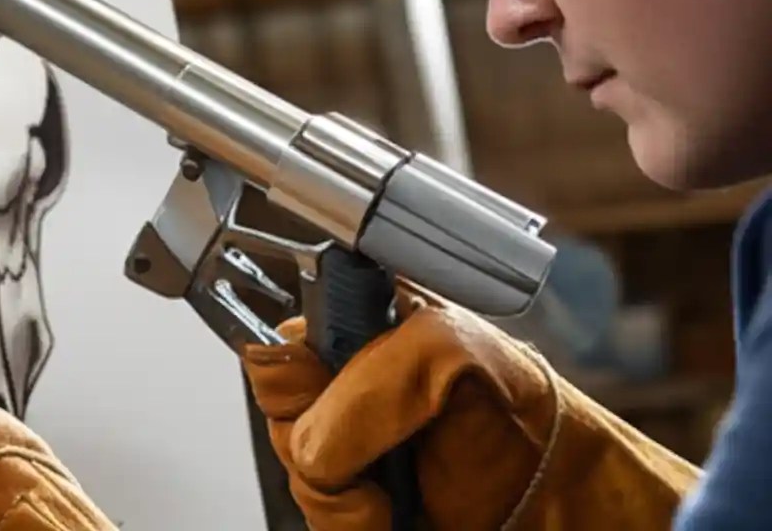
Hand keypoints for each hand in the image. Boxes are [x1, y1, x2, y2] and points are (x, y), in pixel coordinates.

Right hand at [241, 291, 700, 530]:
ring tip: (398, 493)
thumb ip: (373, 370)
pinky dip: (352, 528)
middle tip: (379, 447)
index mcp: (355, 331)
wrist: (565, 504)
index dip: (302, 379)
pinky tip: (391, 518)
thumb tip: (313, 438)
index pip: (276, 346)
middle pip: (275, 419)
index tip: (340, 394)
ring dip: (344, 500)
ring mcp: (346, 453)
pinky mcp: (351, 508)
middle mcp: (342, 390)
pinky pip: (318, 522)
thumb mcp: (452, 351)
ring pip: (294, 479)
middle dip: (323, 446)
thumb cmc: (523, 416)